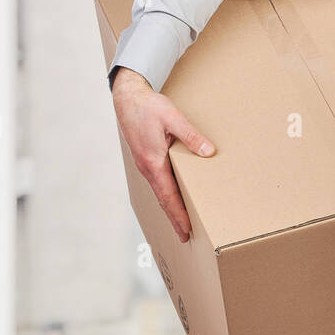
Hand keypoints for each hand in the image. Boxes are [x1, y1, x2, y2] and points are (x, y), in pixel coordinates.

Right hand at [112, 67, 216, 242]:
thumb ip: (190, 136)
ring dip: (171, 206)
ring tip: (183, 220)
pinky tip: (174, 194)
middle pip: (163, 199)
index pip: (168, 196)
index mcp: (154, 162)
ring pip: (160, 191)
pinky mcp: (146, 158)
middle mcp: (147, 168)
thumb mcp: (172, 118)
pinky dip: (167, 193)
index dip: (178, 215)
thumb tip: (207, 152)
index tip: (186, 231)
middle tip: (186, 235)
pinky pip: (158, 181)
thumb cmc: (148, 107)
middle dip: (175, 218)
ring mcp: (145, 164)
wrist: (127, 98)